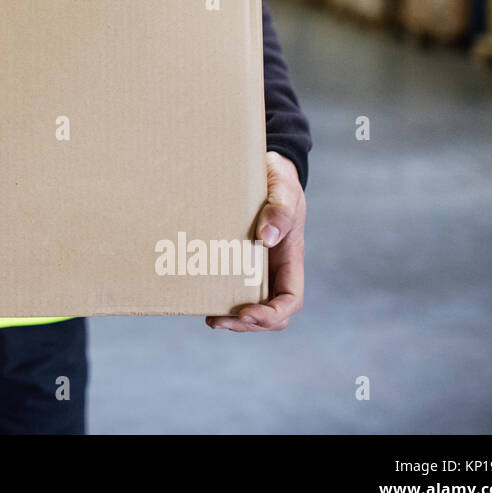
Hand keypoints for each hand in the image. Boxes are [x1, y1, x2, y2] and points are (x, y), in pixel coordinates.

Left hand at [206, 151, 304, 332]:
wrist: (264, 168)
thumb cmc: (278, 179)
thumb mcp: (284, 188)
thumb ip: (280, 210)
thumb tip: (266, 239)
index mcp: (290, 258)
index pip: (290, 300)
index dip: (272, 315)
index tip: (247, 312)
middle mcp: (274, 268)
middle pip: (270, 313)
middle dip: (247, 324)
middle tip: (217, 321)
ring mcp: (255, 266)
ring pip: (249, 305)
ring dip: (232, 318)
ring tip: (210, 318)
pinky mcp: (235, 258)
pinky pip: (230, 286)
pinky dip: (218, 297)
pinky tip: (201, 298)